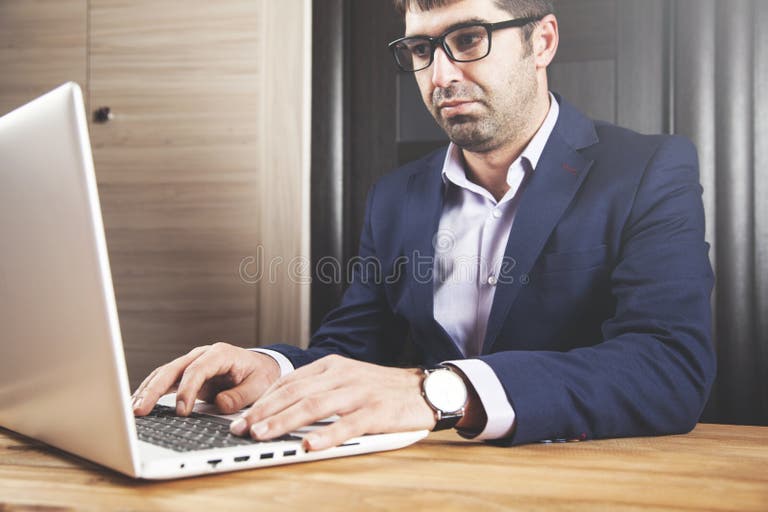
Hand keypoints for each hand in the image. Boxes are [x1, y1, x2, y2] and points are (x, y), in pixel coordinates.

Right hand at [131, 342, 279, 415]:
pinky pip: (164, 381)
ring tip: (133, 410)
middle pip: (172, 369)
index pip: (196, 370)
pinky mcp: (185, 374)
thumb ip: (239, 396)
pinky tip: (138, 404)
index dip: (187, 390)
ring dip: (147, 391)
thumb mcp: (258, 386)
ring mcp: (191, 363)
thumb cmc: (259, 375)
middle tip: (141, 410)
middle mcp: (201, 355)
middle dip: (154, 390)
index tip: (182, 412)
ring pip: (163, 374)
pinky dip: (150, 392)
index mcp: (220, 354)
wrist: (260, 367)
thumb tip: (219, 404)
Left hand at [228, 354, 435, 450]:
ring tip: (263, 434)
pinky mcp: (377, 411)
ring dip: (285, 421)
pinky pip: (348, 424)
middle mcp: (343, 375)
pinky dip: (327, 435)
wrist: (425, 389)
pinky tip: (311, 445)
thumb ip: (318, 388)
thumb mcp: (346, 379)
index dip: (263, 400)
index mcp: (332, 366)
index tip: (242, 417)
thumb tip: (280, 406)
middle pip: (296, 393)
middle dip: (265, 412)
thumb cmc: (381, 389)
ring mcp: (360, 392)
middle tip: (242, 429)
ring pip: (315, 406)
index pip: (289, 381)